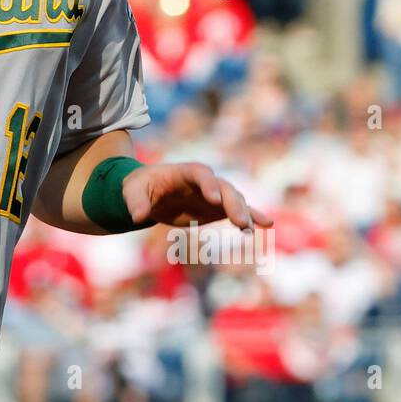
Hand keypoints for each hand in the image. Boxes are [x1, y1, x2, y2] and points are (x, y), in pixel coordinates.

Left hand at [121, 162, 273, 232]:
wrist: (149, 192)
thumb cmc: (139, 188)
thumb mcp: (132, 193)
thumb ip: (137, 203)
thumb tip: (137, 217)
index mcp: (184, 171)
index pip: (200, 174)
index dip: (208, 185)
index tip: (215, 200)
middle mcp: (204, 181)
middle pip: (224, 188)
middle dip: (233, 204)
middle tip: (240, 223)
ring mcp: (214, 193)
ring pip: (235, 200)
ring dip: (245, 213)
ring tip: (250, 230)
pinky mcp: (218, 208)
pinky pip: (239, 211)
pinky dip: (253, 216)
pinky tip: (268, 224)